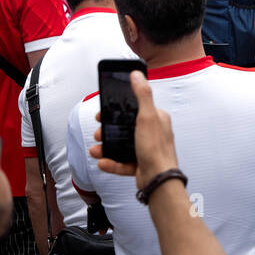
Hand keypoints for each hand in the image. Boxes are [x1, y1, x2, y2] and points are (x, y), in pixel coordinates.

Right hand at [90, 72, 177, 186]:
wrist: (159, 180)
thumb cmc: (156, 148)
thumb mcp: (147, 117)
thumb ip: (142, 94)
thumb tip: (136, 74)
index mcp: (156, 119)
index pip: (135, 108)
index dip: (118, 109)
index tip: (103, 112)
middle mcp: (152, 133)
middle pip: (124, 127)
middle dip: (108, 130)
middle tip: (97, 132)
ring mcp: (146, 149)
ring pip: (121, 145)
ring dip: (106, 147)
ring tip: (95, 149)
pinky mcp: (140, 164)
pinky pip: (122, 162)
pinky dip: (111, 162)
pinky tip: (102, 162)